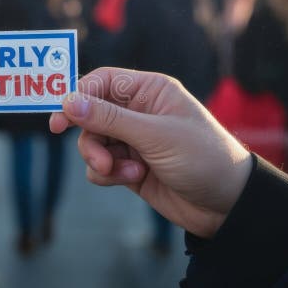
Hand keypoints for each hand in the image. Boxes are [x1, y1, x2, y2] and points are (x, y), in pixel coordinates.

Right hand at [49, 67, 251, 237]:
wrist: (228, 205)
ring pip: (92, 142)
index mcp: (149, 91)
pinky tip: (133, 179)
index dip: (77, 97)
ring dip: (100, 159)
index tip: (59, 120)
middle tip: (98, 159)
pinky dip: (108, 174)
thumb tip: (68, 101)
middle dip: (91, 138)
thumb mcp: (155, 135)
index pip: (100, 82)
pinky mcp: (129, 166)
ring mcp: (133, 140)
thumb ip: (109, 118)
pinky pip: (100, 166)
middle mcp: (138, 111)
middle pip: (90, 115)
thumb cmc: (203, 158)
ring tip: (123, 172)